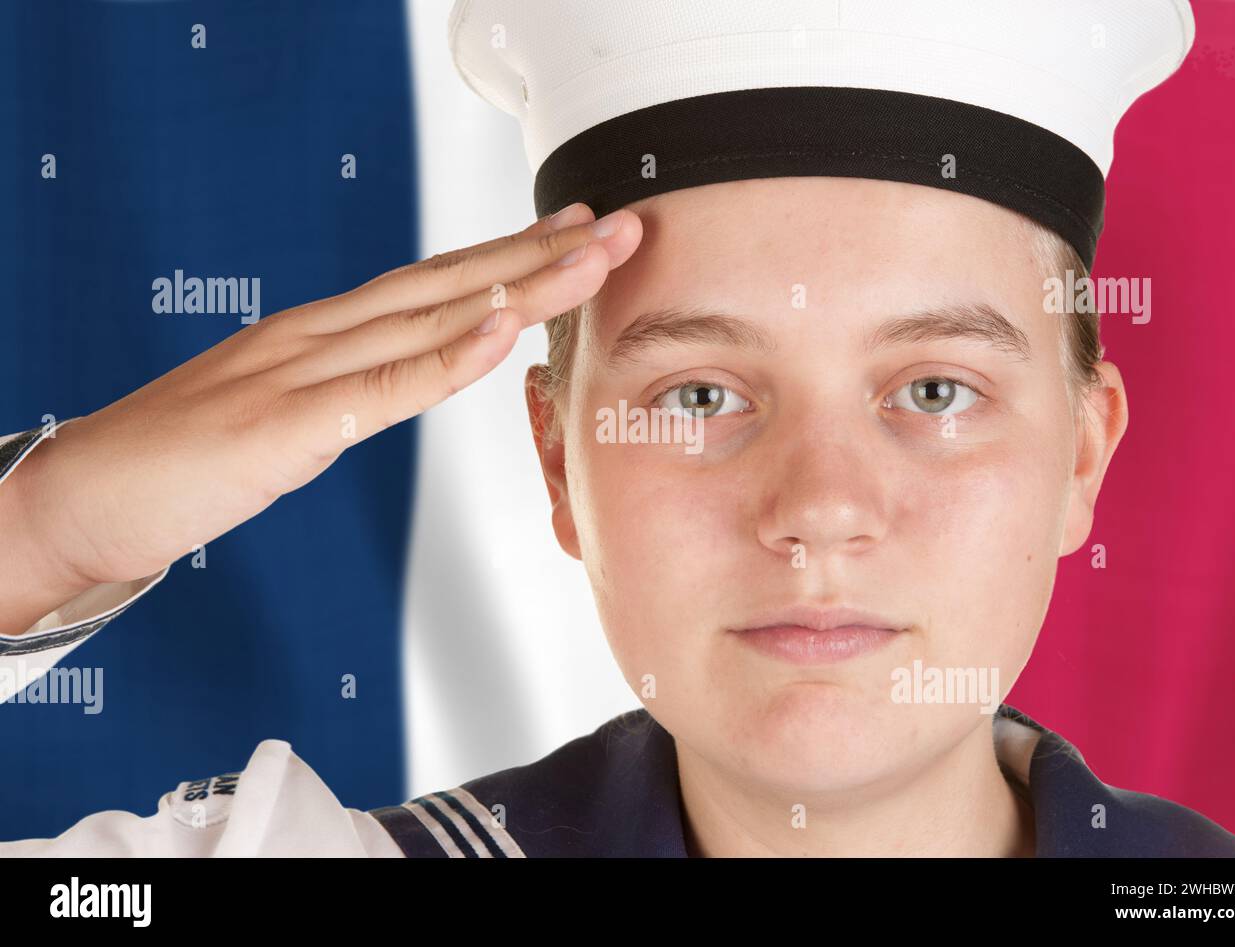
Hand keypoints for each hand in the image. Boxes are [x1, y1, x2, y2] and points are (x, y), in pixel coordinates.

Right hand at [0, 203, 641, 634]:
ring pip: (429, 319)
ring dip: (517, 285)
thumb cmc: (177, 462)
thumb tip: (403, 383)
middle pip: (446, 283)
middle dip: (538, 254)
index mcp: (319, 334)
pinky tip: (495, 329)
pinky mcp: (284, 425)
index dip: (507, 256)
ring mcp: (300, 372)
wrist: (81, 496)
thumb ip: (346, 393)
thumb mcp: (284, 415)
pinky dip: (445, 358)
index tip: (570, 237)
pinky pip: (380, 388)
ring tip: (587, 257)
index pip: (431, 284)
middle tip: (613, 225)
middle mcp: (317, 335)